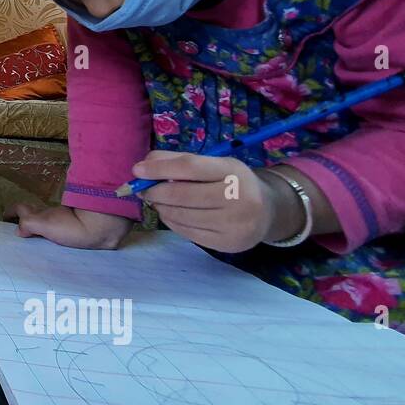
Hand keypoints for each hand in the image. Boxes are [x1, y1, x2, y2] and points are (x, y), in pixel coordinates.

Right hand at [5, 203, 132, 249]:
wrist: (102, 229)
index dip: (10, 211)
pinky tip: (53, 246)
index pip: (20, 208)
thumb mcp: (45, 225)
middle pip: (32, 214)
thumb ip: (28, 224)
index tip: (4, 218)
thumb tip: (19, 229)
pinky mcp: (75, 231)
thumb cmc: (72, 226)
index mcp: (40, 215)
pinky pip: (58, 231)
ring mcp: (62, 223)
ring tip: (33, 242)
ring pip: (46, 222)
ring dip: (38, 228)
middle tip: (17, 231)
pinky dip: (52, 235)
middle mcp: (50, 216)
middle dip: (23, 220)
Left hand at [131, 150, 294, 252]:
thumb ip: (179, 161)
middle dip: (155, 191)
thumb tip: (143, 166)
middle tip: (144, 189)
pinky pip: (186, 231)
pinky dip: (171, 221)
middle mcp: (237, 198)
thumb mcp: (214, 164)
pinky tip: (173, 214)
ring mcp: (233, 224)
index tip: (137, 170)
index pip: (189, 167)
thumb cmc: (231, 183)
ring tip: (160, 201)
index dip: (159, 168)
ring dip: (161, 207)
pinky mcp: (226, 243)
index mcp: (233, 171)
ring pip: (180, 215)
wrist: (266, 212)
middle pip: (181, 194)